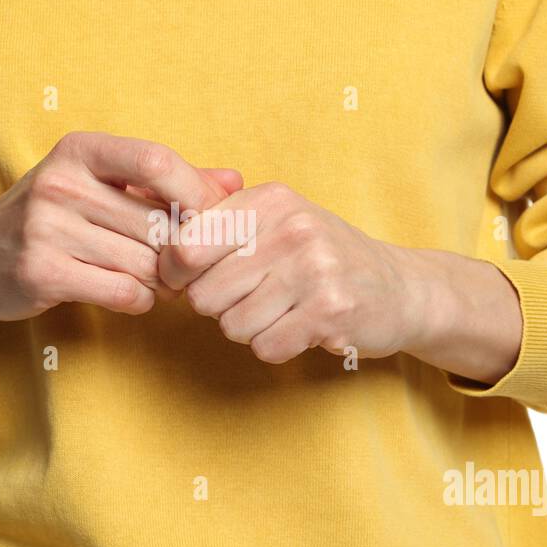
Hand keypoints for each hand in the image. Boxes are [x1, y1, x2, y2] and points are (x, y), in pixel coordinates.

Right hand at [0, 132, 241, 355]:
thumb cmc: (56, 216)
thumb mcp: (104, 185)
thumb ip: (170, 182)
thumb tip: (236, 180)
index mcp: (81, 150)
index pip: (156, 160)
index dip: (196, 193)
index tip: (211, 220)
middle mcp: (61, 183)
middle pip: (156, 221)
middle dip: (183, 252)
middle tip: (188, 267)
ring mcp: (46, 228)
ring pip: (144, 262)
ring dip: (164, 281)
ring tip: (160, 282)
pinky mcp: (41, 272)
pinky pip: (122, 291)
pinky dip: (140, 300)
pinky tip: (133, 296)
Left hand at [158, 182, 522, 380]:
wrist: (401, 287)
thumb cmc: (320, 257)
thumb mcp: (273, 221)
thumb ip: (216, 219)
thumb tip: (146, 220)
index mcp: (268, 199)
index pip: (185, 245)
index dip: (175, 275)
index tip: (187, 282)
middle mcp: (292, 227)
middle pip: (204, 294)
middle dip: (219, 307)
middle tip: (253, 298)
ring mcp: (315, 268)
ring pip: (233, 325)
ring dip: (250, 330)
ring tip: (282, 311)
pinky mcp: (332, 310)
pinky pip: (266, 347)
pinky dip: (277, 347)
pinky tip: (301, 328)